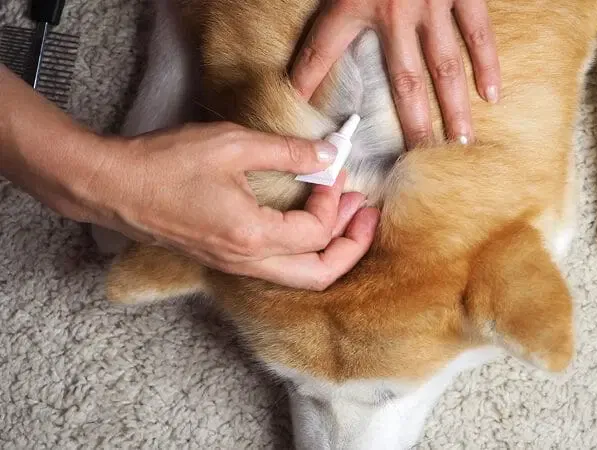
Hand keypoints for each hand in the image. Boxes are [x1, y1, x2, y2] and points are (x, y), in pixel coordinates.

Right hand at [89, 122, 379, 290]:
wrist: (112, 188)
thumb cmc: (164, 165)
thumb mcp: (232, 145)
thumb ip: (288, 151)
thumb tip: (328, 154)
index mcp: (252, 237)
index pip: (317, 233)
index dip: (335, 201)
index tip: (332, 171)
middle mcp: (247, 261)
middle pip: (319, 276)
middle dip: (352, 247)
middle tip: (366, 214)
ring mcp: (234, 265)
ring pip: (299, 277)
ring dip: (329, 249)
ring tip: (345, 215)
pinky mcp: (225, 258)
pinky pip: (278, 267)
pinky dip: (303, 249)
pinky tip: (306, 220)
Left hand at [290, 0, 500, 147]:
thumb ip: (325, 16)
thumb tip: (301, 46)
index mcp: (357, 1)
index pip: (325, 49)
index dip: (310, 81)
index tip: (307, 119)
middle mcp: (397, 11)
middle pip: (405, 81)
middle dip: (411, 125)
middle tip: (417, 161)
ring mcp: (435, 4)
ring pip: (446, 66)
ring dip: (453, 107)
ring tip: (458, 142)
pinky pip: (478, 32)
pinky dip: (487, 64)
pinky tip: (493, 94)